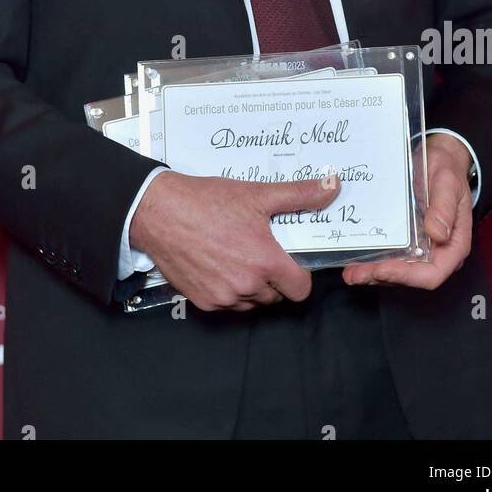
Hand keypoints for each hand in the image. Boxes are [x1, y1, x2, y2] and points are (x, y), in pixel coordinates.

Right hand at [129, 170, 340, 311]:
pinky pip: (228, 304)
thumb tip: (332, 187)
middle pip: (276, 296)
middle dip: (274, 278)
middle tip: (261, 252)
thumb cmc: (206, 202)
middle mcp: (246, 286)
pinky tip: (219, 264)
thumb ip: (299, 194)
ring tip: (238, 256)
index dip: (299, 275)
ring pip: (252, 302)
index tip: (291, 261)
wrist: (159, 212)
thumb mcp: (256, 194)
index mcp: (265, 262)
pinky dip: (228, 290)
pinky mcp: (203, 302)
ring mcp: (223, 297)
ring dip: (252, 287)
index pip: (301, 289)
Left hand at [342, 134, 472, 289]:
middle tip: (356, 274)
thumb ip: (444, 208)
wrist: (439, 160)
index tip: (383, 269)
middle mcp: (437, 253)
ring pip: (397, 269)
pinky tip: (354, 258)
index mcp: (453, 246)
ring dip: (372, 273)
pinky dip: (373, 260)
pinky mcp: (406, 240)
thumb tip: (437, 234)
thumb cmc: (447, 172)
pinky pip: (390, 256)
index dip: (407, 276)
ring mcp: (420, 249)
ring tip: (350, 272)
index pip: (432, 274)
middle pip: (410, 276)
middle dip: (382, 276)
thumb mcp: (448, 183)